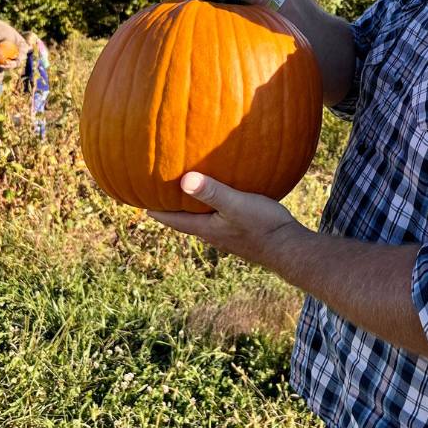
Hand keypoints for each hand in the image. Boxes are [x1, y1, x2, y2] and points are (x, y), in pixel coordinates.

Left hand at [148, 172, 301, 265]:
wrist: (290, 247)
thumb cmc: (263, 226)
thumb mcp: (236, 205)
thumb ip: (213, 193)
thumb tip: (184, 179)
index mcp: (205, 228)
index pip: (171, 218)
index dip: (154, 208)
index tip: (137, 196)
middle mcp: (212, 232)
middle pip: (183, 218)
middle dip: (170, 203)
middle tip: (157, 186)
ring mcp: (227, 233)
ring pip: (201, 216)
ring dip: (191, 203)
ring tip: (186, 185)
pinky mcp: (241, 230)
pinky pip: (219, 214)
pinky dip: (211, 202)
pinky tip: (222, 190)